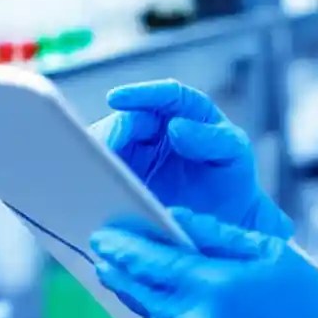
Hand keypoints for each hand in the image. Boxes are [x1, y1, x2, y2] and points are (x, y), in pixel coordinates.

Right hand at [90, 79, 292, 238]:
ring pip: (107, 148)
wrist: (226, 222)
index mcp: (187, 111)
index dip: (140, 94)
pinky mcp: (122, 180)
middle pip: (126, 123)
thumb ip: (213, 139)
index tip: (117, 98)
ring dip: (93, 160)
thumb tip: (176, 128)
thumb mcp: (233, 156)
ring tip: (84, 176)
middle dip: (110, 135)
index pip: (164, 96)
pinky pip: (101, 176)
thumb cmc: (233, 181)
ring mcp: (136, 154)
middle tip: (95, 153)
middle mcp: (157, 128)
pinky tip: (85, 195)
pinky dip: (92, 183)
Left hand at [91, 209, 317, 317]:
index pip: (152, 261)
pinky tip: (155, 298)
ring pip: (150, 315)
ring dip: (133, 292)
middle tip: (100, 250)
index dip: (123, 246)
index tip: (103, 233)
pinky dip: (157, 313)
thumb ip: (217, 234)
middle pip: (141, 291)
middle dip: (116, 268)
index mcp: (215, 286)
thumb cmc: (308, 296)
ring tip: (118, 270)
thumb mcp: (268, 251)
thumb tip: (175, 217)